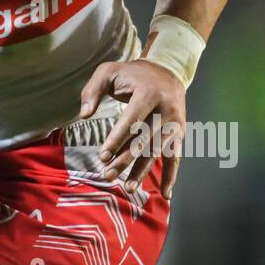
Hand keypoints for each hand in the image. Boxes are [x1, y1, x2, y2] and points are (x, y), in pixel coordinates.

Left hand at [78, 58, 186, 199]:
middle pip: (144, 139)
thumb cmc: (132, 73)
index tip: (103, 156)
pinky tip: (165, 193)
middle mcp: (165, 109)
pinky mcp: (180, 133)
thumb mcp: (109, 71)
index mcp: (148, 93)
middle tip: (107, 174)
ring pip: (158, 151)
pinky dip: (172, 176)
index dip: (117, 139)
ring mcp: (175, 123)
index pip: (132, 120)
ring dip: (143, 170)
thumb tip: (84, 115)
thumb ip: (93, 90)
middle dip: (125, 159)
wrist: (167, 71)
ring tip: (128, 187)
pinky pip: (176, 157)